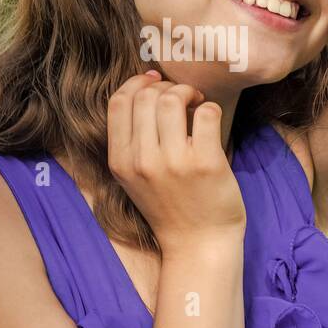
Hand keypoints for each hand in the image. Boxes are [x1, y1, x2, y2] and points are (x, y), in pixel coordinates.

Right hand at [106, 71, 245, 257]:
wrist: (198, 244)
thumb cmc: (170, 206)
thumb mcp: (134, 177)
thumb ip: (132, 139)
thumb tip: (146, 86)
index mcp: (120, 162)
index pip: (118, 102)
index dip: (137, 83)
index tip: (155, 83)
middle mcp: (142, 161)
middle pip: (146, 96)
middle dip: (167, 87)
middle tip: (183, 99)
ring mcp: (174, 163)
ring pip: (172, 100)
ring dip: (188, 93)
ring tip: (197, 104)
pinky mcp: (205, 163)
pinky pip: (206, 113)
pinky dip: (210, 108)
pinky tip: (209, 121)